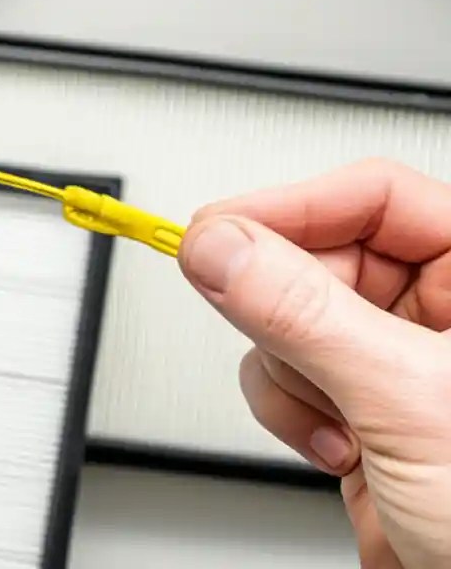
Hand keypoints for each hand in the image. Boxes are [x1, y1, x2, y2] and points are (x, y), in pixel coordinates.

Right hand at [178, 158, 450, 568]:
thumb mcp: (408, 400)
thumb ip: (303, 313)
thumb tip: (218, 246)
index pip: (375, 198)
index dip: (292, 208)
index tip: (216, 233)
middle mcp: (446, 313)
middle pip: (319, 256)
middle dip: (286, 310)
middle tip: (259, 324)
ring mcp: (400, 364)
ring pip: (289, 320)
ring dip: (287, 373)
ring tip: (330, 415)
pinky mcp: (363, 411)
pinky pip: (287, 377)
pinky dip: (288, 412)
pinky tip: (334, 446)